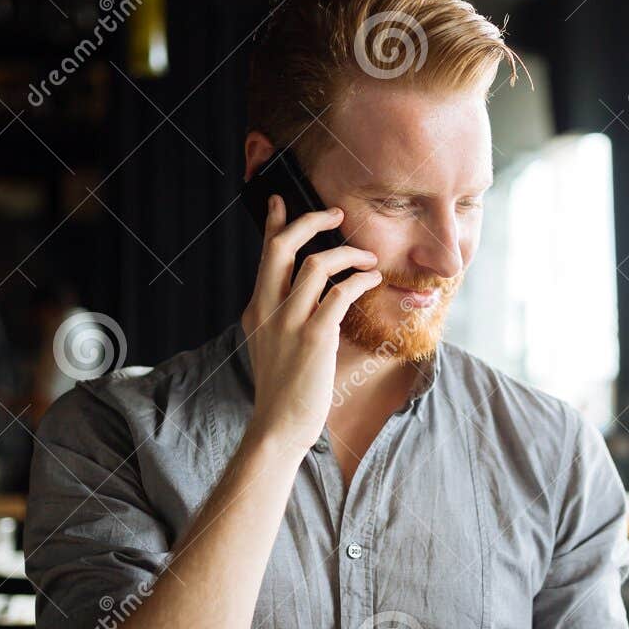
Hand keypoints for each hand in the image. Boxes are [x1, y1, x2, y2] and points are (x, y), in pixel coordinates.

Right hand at [241, 194, 381, 447]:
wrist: (279, 426)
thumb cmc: (285, 391)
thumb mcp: (273, 347)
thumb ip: (283, 318)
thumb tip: (314, 296)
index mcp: (257, 310)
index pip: (265, 256)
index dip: (273, 224)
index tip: (281, 201)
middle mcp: (267, 309)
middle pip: (283, 247)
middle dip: (311, 222)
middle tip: (336, 215)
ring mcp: (289, 322)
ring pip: (315, 264)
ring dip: (347, 255)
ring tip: (368, 259)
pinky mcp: (314, 338)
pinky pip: (339, 294)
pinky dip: (359, 281)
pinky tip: (372, 281)